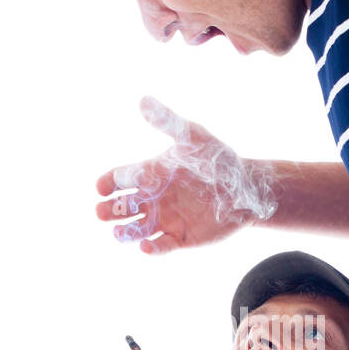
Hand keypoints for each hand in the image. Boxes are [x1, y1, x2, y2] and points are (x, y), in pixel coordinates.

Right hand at [96, 96, 276, 254]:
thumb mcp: (193, 137)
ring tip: (119, 233)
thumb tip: (143, 100)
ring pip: (136, 230)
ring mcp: (166, 219)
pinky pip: (161, 246)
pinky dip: (151, 249)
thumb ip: (168, 122)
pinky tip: (146, 247)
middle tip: (102, 212)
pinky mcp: (181, 238)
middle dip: (109, 211)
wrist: (247, 187)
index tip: (101, 188)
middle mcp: (154, 198)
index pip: (120, 179)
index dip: (107, 184)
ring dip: (125, 233)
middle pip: (122, 207)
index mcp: (152, 174)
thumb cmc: (219, 159)